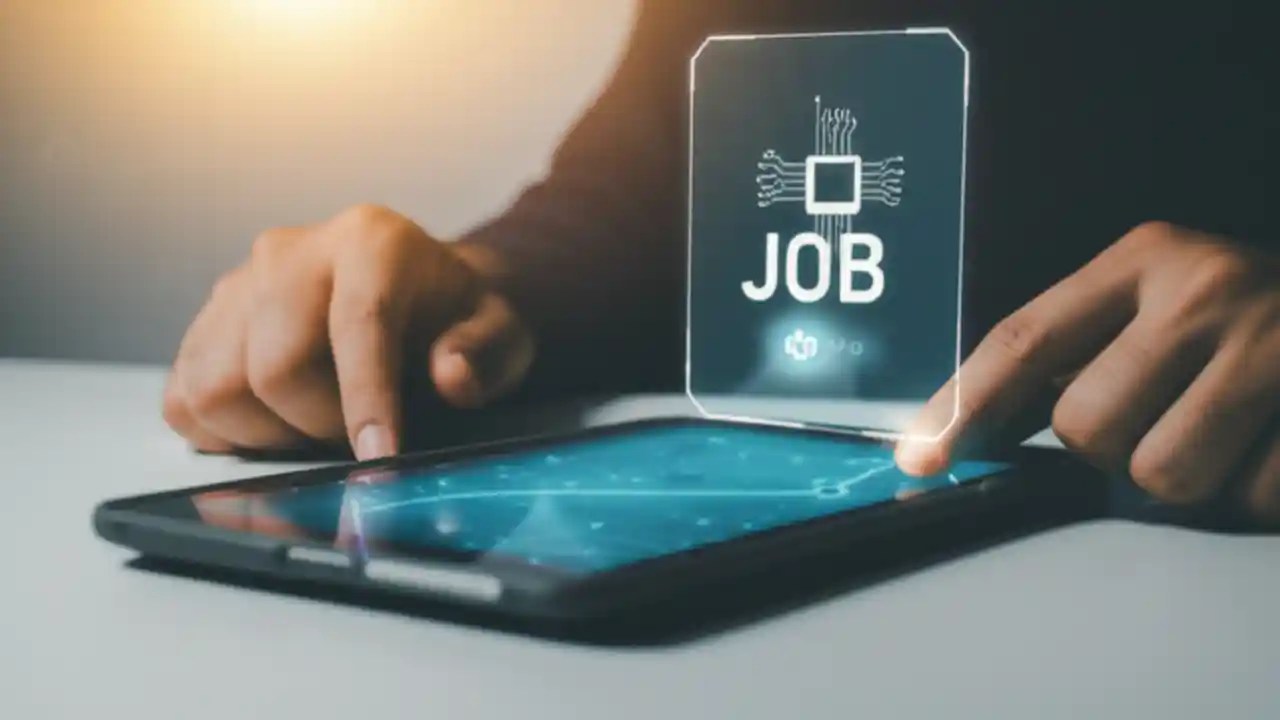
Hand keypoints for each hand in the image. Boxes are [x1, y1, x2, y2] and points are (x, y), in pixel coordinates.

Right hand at [162, 205, 534, 459]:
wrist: (417, 292)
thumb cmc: (455, 318)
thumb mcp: (500, 333)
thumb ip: (484, 353)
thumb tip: (452, 377)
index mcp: (371, 241)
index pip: (357, 324)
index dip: (365, 401)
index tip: (379, 458)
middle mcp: (292, 252)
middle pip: (275, 366)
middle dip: (319, 425)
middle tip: (356, 436)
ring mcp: (238, 285)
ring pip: (216, 388)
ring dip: (267, 434)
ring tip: (315, 426)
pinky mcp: (205, 324)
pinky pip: (184, 399)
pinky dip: (223, 432)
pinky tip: (274, 424)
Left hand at [896, 222, 1279, 521]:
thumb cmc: (1240, 319)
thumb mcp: (1156, 305)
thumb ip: (1070, 357)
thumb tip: (955, 437)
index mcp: (1147, 258)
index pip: (1024, 338)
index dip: (962, 406)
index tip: (918, 459)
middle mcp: (1208, 290)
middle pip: (1087, 426)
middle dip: (1108, 446)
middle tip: (1158, 415)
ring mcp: (1275, 349)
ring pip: (1161, 477)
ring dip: (1177, 477)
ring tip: (1216, 431)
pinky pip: (1247, 499)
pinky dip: (1248, 492)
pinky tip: (1264, 444)